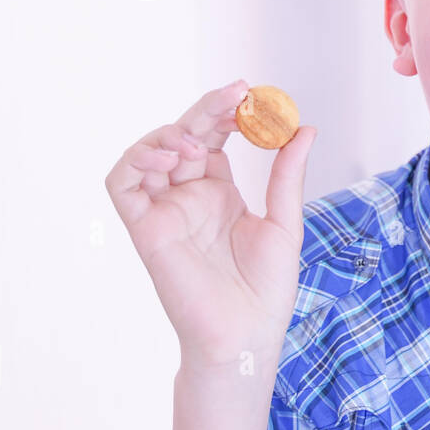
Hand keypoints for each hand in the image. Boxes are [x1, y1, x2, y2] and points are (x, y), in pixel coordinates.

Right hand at [104, 79, 316, 374]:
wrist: (247, 335)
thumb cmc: (266, 289)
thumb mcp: (284, 223)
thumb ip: (287, 175)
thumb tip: (306, 129)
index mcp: (220, 193)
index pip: (215, 138)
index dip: (228, 113)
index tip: (252, 94)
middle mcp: (189, 196)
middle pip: (184, 136)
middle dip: (207, 110)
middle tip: (235, 94)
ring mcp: (165, 211)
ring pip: (149, 154)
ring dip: (168, 133)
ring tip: (197, 136)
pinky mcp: (145, 229)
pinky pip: (123, 185)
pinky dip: (138, 161)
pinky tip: (170, 157)